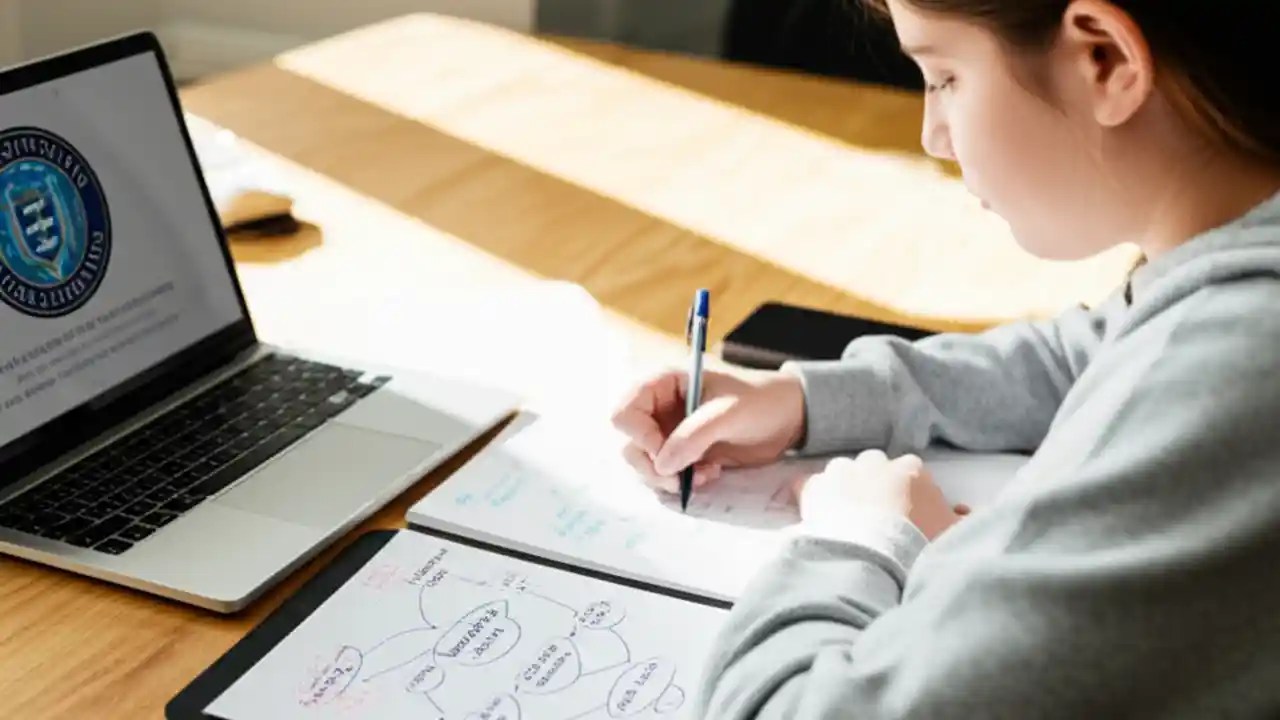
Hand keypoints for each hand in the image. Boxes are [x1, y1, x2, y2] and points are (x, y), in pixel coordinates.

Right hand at [611, 367, 805, 492]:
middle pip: (629, 444)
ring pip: (644, 464)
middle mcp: (659, 409)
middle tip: (680, 480)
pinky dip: (681, 482)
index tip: (665, 455)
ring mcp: (668, 433)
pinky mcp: (682, 454)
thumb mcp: (728, 414)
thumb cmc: (761, 401)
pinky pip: (665, 475)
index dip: (639, 437)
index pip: (624, 413)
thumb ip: (693, 436)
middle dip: (652, 466)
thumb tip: (661, 465)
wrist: (789, 418)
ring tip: (703, 475)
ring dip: (668, 478)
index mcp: (663, 384)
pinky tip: (708, 474)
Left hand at [792, 450, 970, 540]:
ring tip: (846, 519)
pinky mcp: (813, 487)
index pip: (911, 475)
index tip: (906, 516)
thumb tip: (964, 511)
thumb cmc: (916, 544)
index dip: (909, 495)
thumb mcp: (951, 533)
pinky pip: (809, 486)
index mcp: (911, 469)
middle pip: (875, 469)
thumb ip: (962, 519)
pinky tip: (816, 514)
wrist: (871, 555)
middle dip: (875, 486)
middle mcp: (874, 462)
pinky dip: (813, 497)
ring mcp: (840, 471)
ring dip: (844, 490)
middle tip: (875, 517)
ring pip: (843, 474)